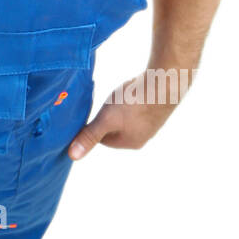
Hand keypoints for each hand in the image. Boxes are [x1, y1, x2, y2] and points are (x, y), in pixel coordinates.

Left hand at [68, 68, 189, 159]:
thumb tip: (73, 156)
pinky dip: (133, 98)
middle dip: (108, 116)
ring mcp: (152, 122)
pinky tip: (133, 89)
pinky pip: (139, 106)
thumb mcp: (106, 120)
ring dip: (121, 106)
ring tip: (120, 95)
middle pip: (115, 129)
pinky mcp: (158, 108)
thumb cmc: (134, 103)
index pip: (103, 140)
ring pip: (127, 117)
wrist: (165, 82)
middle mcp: (143, 136)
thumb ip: (89, 136)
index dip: (94, 126)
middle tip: (106, 102)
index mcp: (130, 143)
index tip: (92, 113)